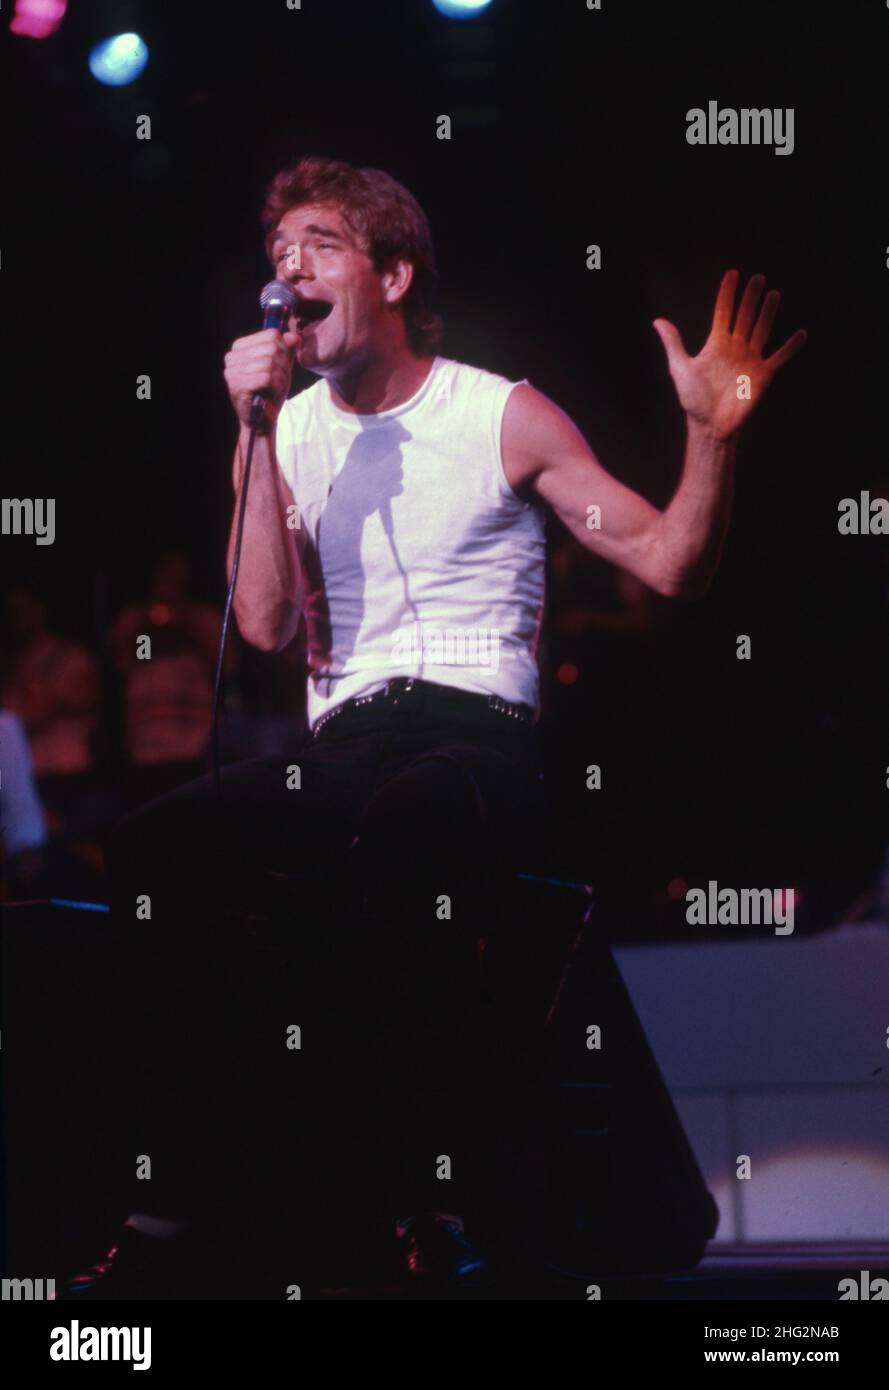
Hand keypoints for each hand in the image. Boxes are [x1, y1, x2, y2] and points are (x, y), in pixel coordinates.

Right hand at [223, 325, 301, 430]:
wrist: (262, 421)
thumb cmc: (270, 393)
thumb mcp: (282, 367)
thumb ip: (287, 350)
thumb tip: (295, 336)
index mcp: (240, 347)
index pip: (272, 334)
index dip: (284, 352)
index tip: (278, 369)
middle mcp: (231, 357)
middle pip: (272, 348)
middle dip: (283, 367)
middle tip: (277, 382)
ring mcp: (232, 371)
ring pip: (270, 363)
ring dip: (280, 379)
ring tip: (272, 389)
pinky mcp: (237, 386)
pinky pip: (267, 378)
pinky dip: (275, 387)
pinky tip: (269, 394)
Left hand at [652, 270, 806, 441]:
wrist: (710, 426)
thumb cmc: (693, 400)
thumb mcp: (680, 368)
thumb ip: (674, 343)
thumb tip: (658, 321)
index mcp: (716, 344)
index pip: (723, 312)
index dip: (727, 294)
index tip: (733, 274)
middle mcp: (735, 348)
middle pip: (745, 316)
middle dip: (751, 298)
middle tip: (758, 278)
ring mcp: (750, 360)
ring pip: (762, 330)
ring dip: (768, 313)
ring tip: (774, 293)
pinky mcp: (763, 375)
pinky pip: (780, 358)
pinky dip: (791, 347)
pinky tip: (801, 333)